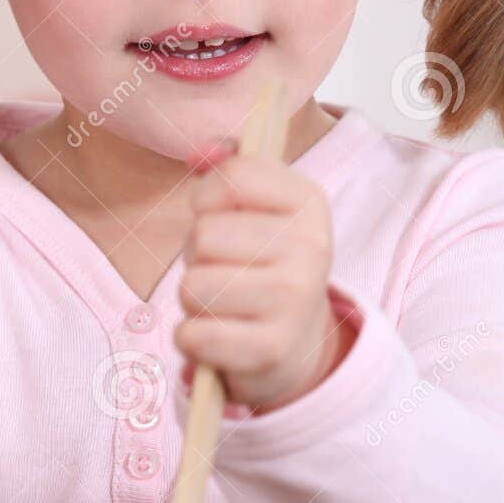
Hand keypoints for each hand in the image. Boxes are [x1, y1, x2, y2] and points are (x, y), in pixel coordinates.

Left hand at [174, 144, 355, 412]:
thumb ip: (225, 166)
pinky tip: (220, 335)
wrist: (297, 341)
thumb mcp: (257, 206)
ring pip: (192, 286)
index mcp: (309, 202)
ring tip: (222, 301)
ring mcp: (294, 301)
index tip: (221, 214)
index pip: (231, 177)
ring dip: (194, 298)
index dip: (206, 196)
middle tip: (224, 268)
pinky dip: (192, 338)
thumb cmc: (262, 262)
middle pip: (204, 235)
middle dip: (197, 254)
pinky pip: (192, 334)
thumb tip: (198, 152)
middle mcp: (311, 248)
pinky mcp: (270, 350)